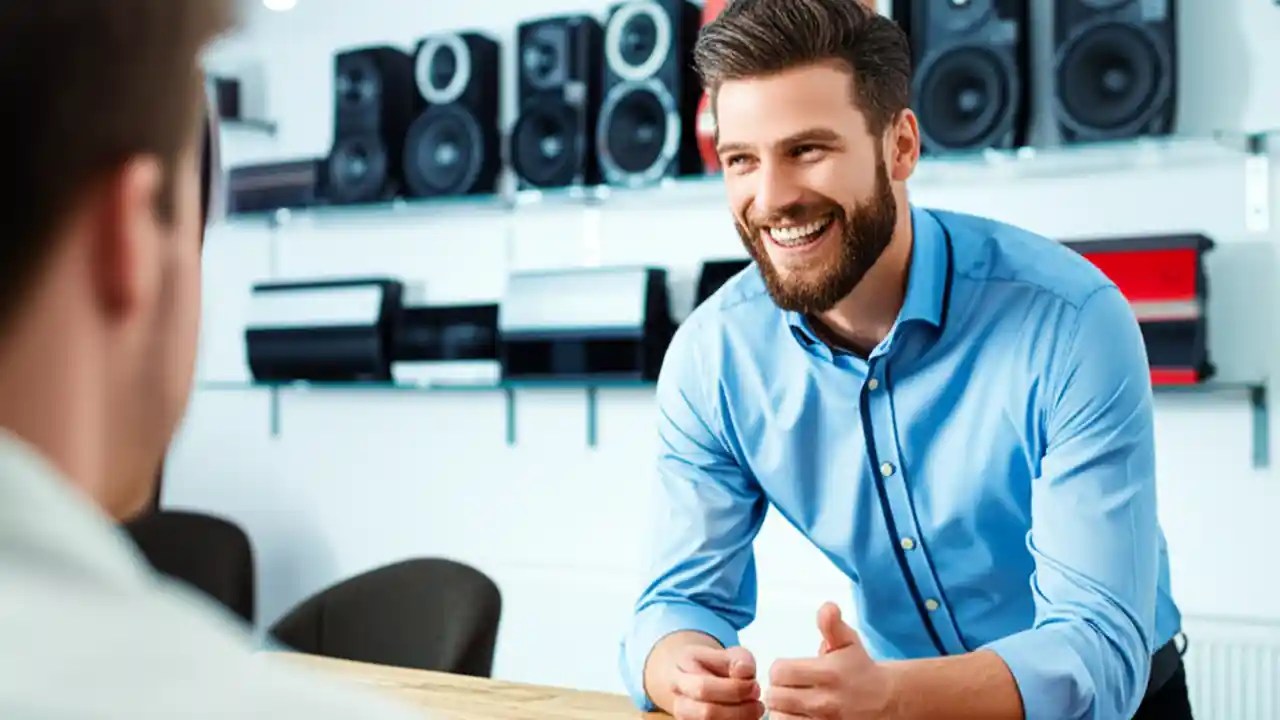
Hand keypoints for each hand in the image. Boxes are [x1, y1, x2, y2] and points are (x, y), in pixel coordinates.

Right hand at [669, 644, 763, 719]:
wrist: (701, 675)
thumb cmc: (720, 665)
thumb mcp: (731, 654)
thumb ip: (740, 660)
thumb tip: (745, 671)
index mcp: (681, 668)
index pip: (704, 687)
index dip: (734, 690)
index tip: (755, 685)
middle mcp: (677, 693)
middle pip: (705, 713)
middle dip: (738, 711)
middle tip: (758, 704)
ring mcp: (682, 713)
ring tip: (755, 711)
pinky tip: (746, 717)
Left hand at [765, 603, 895, 718]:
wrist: (886, 701)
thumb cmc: (860, 669)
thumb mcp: (848, 642)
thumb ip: (832, 624)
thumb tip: (827, 607)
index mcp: (828, 673)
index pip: (779, 672)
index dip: (780, 669)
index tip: (788, 670)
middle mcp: (825, 701)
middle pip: (775, 696)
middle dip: (778, 688)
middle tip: (788, 686)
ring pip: (779, 717)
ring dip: (782, 709)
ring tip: (791, 703)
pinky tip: (797, 715)